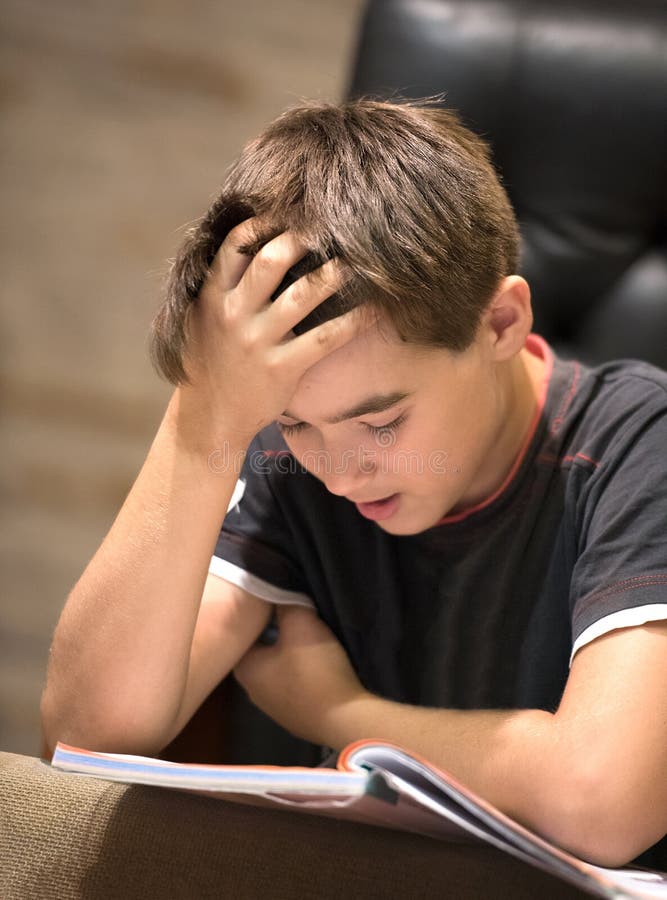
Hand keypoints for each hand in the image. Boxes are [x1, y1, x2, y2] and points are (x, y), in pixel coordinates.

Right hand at [177, 219, 373, 445]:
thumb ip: (225, 281)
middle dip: (304, 237)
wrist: (208, 414)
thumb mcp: (203, 315)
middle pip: (271, 260)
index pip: (237, 244)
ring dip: (337, 272)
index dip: (267, 220)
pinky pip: (326, 337)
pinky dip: (355, 320)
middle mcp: (234, 313)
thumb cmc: (212, 357)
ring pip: (304, 294)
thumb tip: (256, 238)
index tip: (293, 208)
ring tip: (362, 258)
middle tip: (333, 225)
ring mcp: (258, 342)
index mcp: (213, 295)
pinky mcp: (282, 368)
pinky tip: (376, 308)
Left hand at [233, 605, 367, 744]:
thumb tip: (278, 592)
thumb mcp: (301, 624)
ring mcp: (276, 710)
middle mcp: (254, 692)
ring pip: (279, 672)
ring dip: (291, 657)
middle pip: (261, 654)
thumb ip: (286, 603)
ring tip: (311, 640)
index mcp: (246, 670)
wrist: (344, 718)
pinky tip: (321, 667)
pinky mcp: (298, 719)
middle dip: (276, 636)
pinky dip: (304, 676)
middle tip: (294, 618)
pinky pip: (296, 689)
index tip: (276, 605)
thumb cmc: (314, 669)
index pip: (242, 636)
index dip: (259, 618)